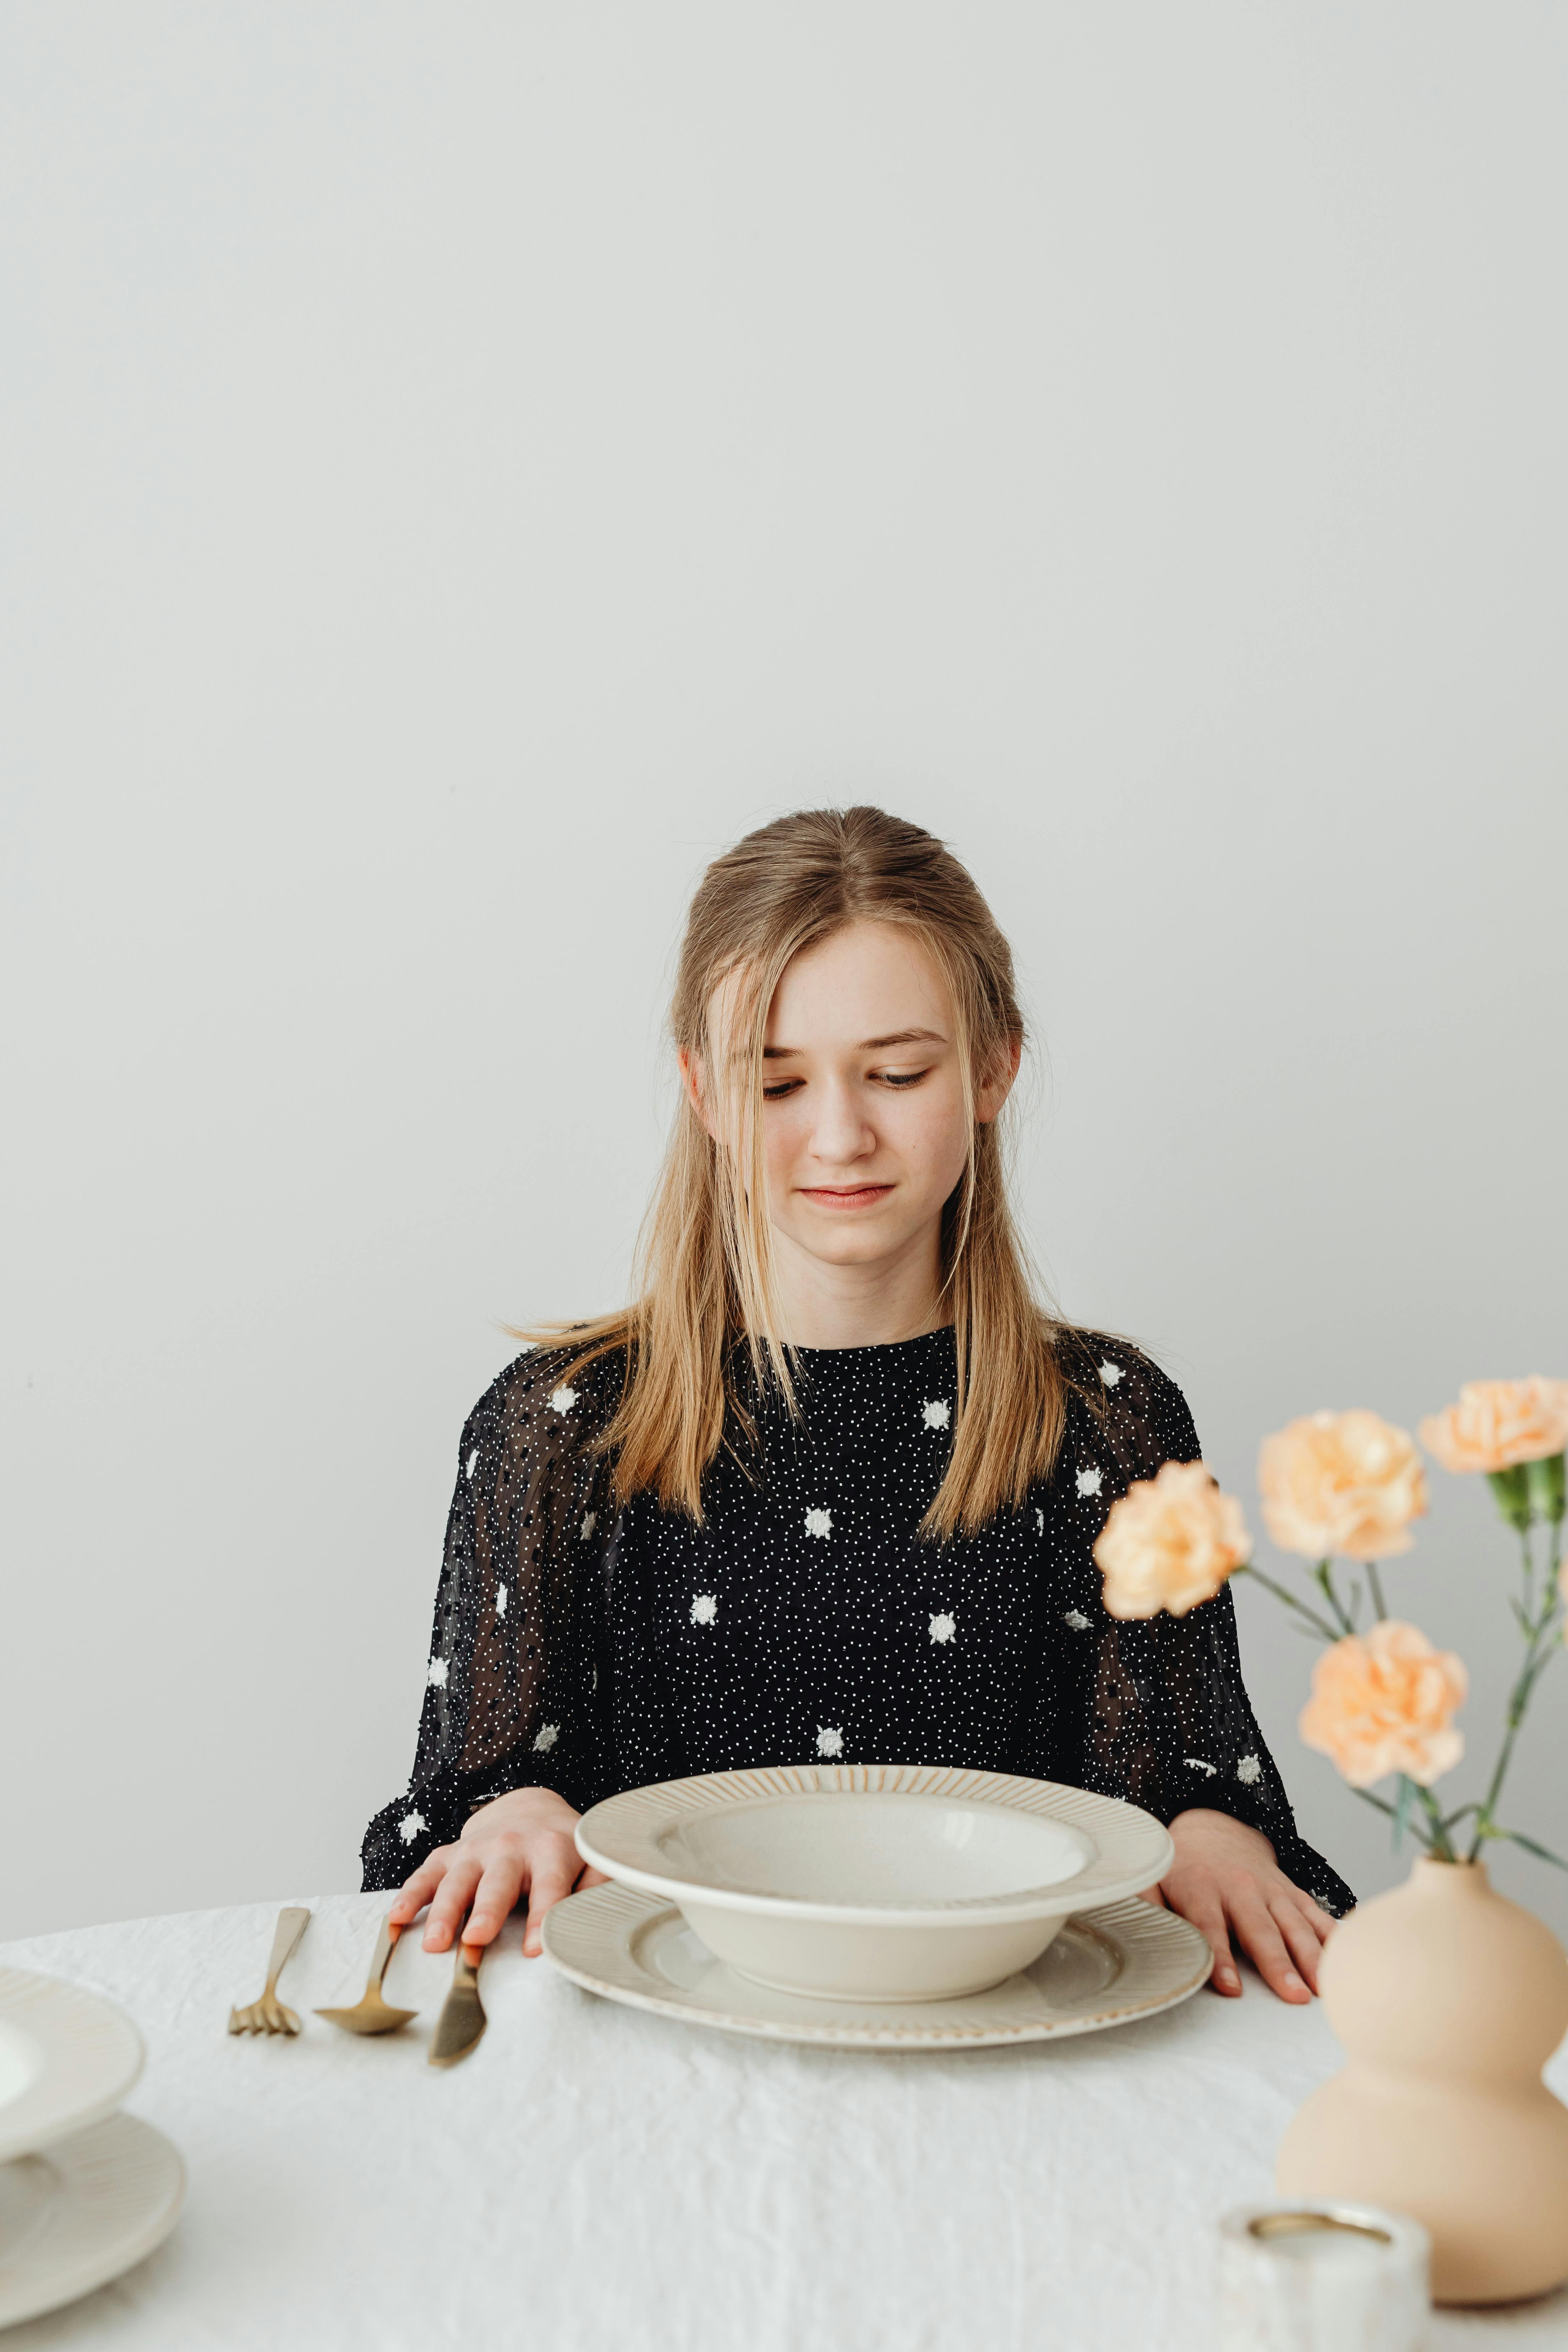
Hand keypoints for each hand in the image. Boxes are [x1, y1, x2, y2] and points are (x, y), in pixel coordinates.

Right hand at [388, 1786, 607, 1956]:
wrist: (529, 1809)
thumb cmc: (562, 1846)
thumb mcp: (589, 1860)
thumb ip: (600, 1886)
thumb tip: (606, 1917)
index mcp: (551, 1851)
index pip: (549, 1888)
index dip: (542, 1918)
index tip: (534, 1950)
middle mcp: (510, 1847)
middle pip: (496, 1882)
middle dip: (485, 1911)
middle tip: (475, 1939)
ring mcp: (475, 1850)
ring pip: (457, 1880)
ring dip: (443, 1911)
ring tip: (434, 1942)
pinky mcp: (449, 1854)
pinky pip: (425, 1875)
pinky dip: (409, 1896)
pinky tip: (395, 1921)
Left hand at [1140, 1808, 1337, 2003]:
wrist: (1214, 1828)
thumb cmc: (1181, 1866)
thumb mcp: (1154, 1879)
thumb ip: (1143, 1904)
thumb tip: (1126, 1928)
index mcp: (1202, 1889)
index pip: (1211, 1928)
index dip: (1221, 1958)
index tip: (1231, 1988)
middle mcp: (1241, 1889)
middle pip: (1262, 1931)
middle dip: (1279, 1964)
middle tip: (1294, 1996)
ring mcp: (1272, 1891)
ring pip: (1296, 1926)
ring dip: (1312, 1958)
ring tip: (1326, 1989)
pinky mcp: (1293, 1893)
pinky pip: (1319, 1915)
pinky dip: (1337, 1935)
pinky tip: (1352, 1957)